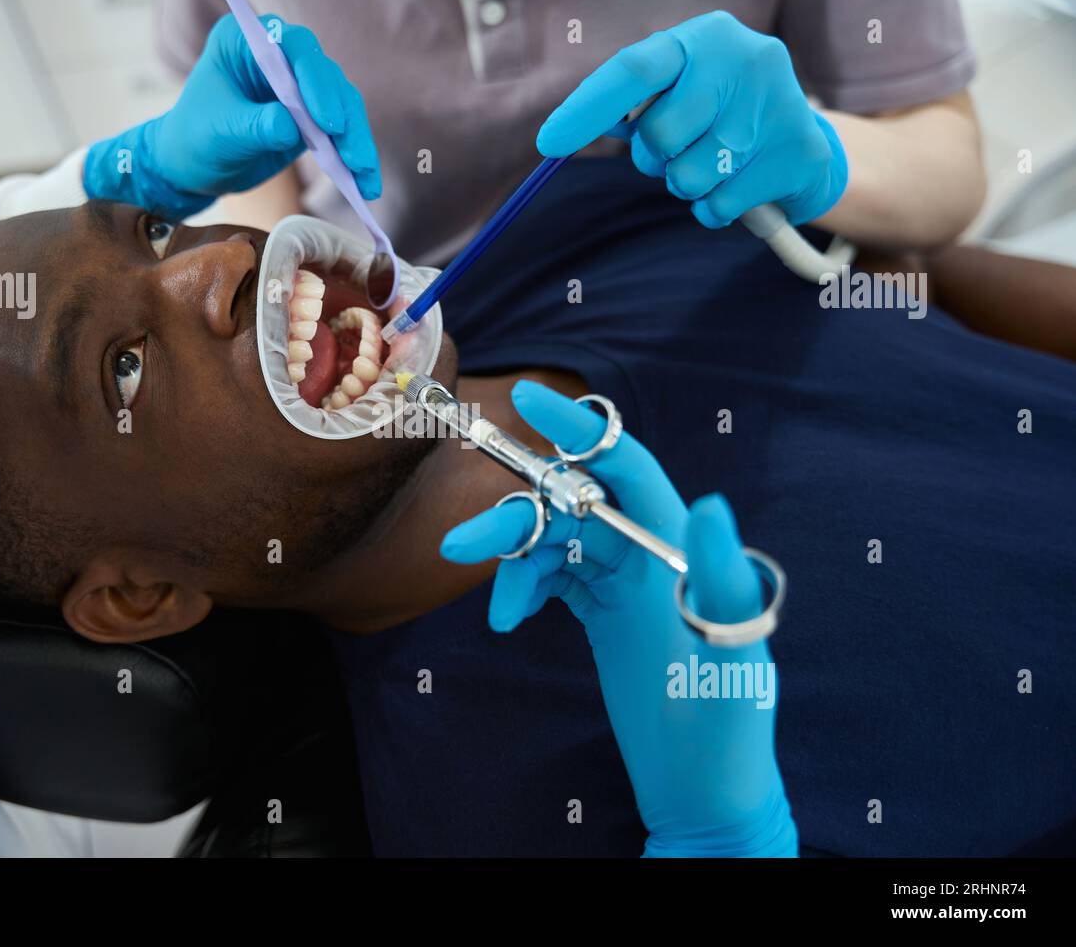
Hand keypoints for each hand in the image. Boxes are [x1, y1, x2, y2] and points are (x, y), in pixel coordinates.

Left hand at [85, 14, 379, 218]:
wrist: (191, 168)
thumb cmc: (194, 141)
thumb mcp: (219, 134)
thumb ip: (254, 127)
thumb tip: (291, 128)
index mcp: (247, 43)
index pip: (293, 49)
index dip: (315, 81)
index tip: (327, 122)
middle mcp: (279, 58)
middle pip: (326, 78)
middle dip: (345, 120)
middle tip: (354, 158)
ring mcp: (299, 88)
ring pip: (342, 105)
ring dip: (357, 141)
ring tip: (365, 177)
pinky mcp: (312, 118)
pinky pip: (342, 132)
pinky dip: (353, 157)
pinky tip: (365, 183)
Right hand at [440, 381, 796, 856]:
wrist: (702, 793)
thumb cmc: (727, 729)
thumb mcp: (731, 655)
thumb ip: (718, 578)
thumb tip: (710, 503)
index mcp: (680, 550)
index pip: (626, 468)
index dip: (580, 430)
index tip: (529, 397)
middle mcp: (650, 555)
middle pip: (570, 506)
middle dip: (516, 517)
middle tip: (460, 545)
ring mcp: (624, 584)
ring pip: (553, 540)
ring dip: (514, 561)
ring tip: (500, 614)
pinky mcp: (601, 614)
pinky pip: (551, 576)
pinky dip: (523, 587)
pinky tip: (510, 621)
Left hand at [537, 10, 845, 228]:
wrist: (800, 140)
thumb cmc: (719, 113)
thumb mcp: (681, 91)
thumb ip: (634, 104)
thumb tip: (563, 133)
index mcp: (705, 38)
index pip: (634, 70)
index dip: (586, 109)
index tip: (548, 143)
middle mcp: (746, 60)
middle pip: (659, 135)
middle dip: (655, 158)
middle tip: (679, 150)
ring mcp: (777, 106)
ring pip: (689, 176)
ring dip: (687, 185)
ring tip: (713, 165)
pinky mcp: (797, 153)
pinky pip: (719, 204)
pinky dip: (714, 208)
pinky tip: (736, 185)